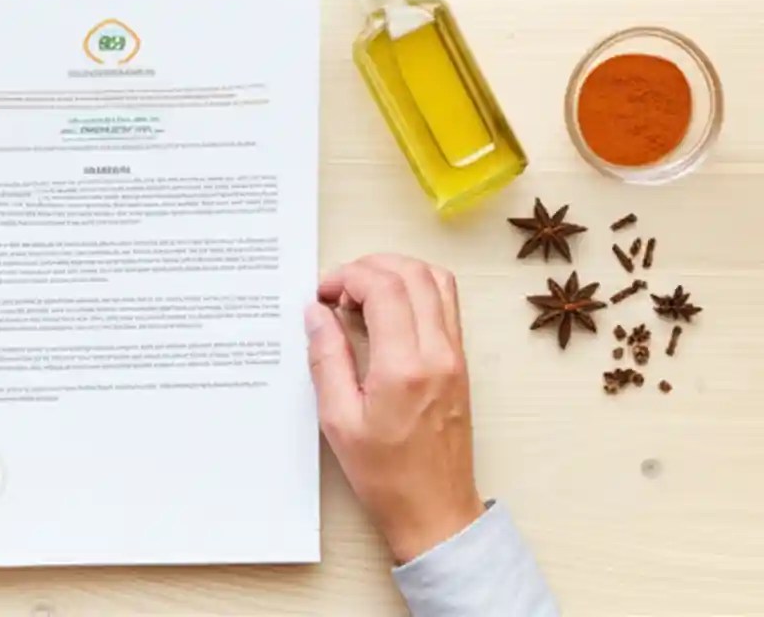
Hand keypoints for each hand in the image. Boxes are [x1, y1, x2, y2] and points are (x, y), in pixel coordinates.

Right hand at [305, 254, 483, 563]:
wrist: (435, 510)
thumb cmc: (385, 475)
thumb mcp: (338, 419)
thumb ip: (327, 358)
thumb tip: (316, 314)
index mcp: (405, 367)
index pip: (384, 287)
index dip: (348, 277)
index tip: (323, 294)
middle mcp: (439, 353)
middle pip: (413, 273)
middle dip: (370, 267)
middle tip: (339, 289)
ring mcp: (456, 356)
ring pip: (437, 281)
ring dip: (397, 273)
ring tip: (362, 296)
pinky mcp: (461, 363)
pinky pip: (445, 305)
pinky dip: (415, 292)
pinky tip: (386, 314)